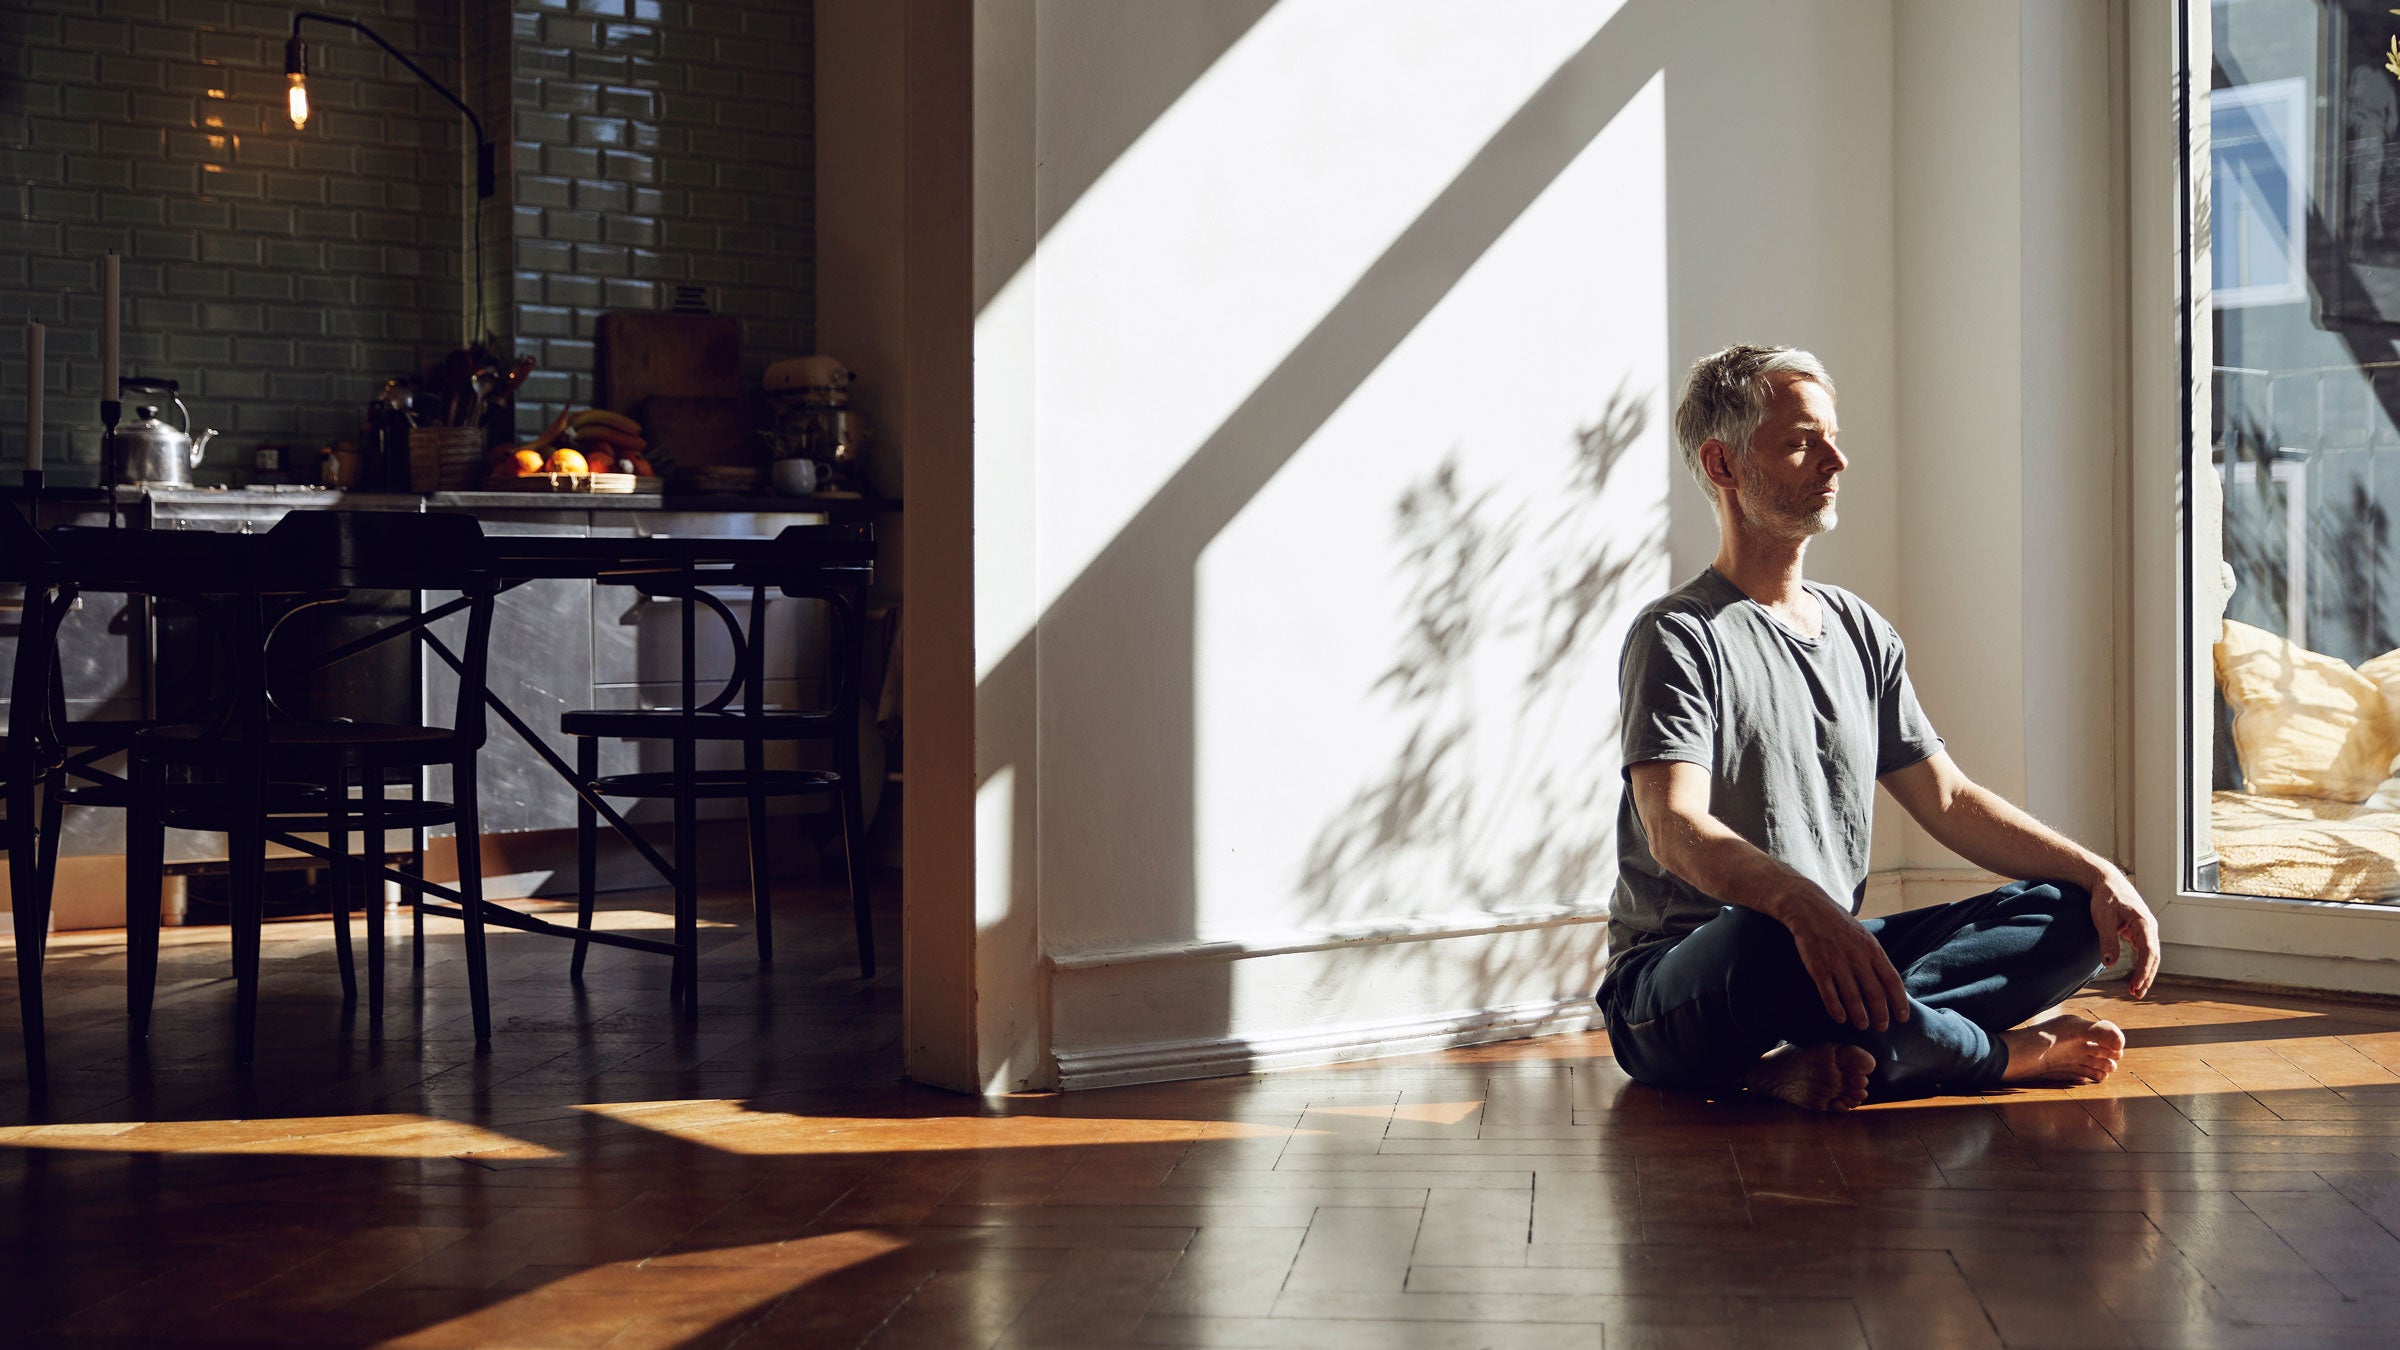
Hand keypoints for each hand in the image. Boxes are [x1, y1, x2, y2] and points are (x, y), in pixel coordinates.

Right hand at [1778, 887, 1909, 1031]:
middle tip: (1882, 1027)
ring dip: (1859, 1015)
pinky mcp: (1818, 968)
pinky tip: (1840, 1018)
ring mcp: (1836, 964)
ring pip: (1852, 997)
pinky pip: (1829, 994)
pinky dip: (1836, 1009)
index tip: (1902, 1017)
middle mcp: (1857, 958)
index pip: (1892, 981)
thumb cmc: (1840, 924)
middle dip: (1880, 1014)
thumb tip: (1888, 982)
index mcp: (1872, 949)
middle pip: (1874, 993)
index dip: (1899, 1002)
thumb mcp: (1865, 936)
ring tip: (1862, 1025)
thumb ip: (1875, 958)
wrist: (1810, 910)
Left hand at [2088, 867, 2160, 999]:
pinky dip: (2141, 965)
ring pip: (2150, 955)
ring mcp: (2146, 929)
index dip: (2144, 971)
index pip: (2149, 952)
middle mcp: (2149, 927)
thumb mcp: (2102, 918)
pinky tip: (2135, 978)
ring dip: (2145, 973)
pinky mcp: (2139, 931)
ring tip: (2136, 990)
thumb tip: (2110, 964)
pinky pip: (2144, 951)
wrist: (2105, 881)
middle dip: (2146, 976)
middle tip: (2136, 994)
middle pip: (2153, 957)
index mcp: (2144, 923)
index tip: (2136, 986)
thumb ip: (2107, 940)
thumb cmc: (2104, 896)